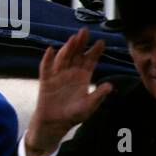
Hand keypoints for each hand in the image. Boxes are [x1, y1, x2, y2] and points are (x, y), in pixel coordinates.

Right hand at [24, 28, 112, 155]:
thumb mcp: (89, 106)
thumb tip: (110, 86)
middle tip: (85, 31)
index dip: (95, 51)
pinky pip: (46, 67)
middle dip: (81, 43)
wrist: (55, 123)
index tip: (101, 42)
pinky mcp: (46, 80)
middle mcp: (71, 72)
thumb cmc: (73, 115)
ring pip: (63, 57)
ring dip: (67, 48)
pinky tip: (50, 50)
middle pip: (77, 54)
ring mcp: (58, 75)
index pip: (90, 60)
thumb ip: (98, 96)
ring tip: (73, 38)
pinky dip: (47, 59)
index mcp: (83, 77)